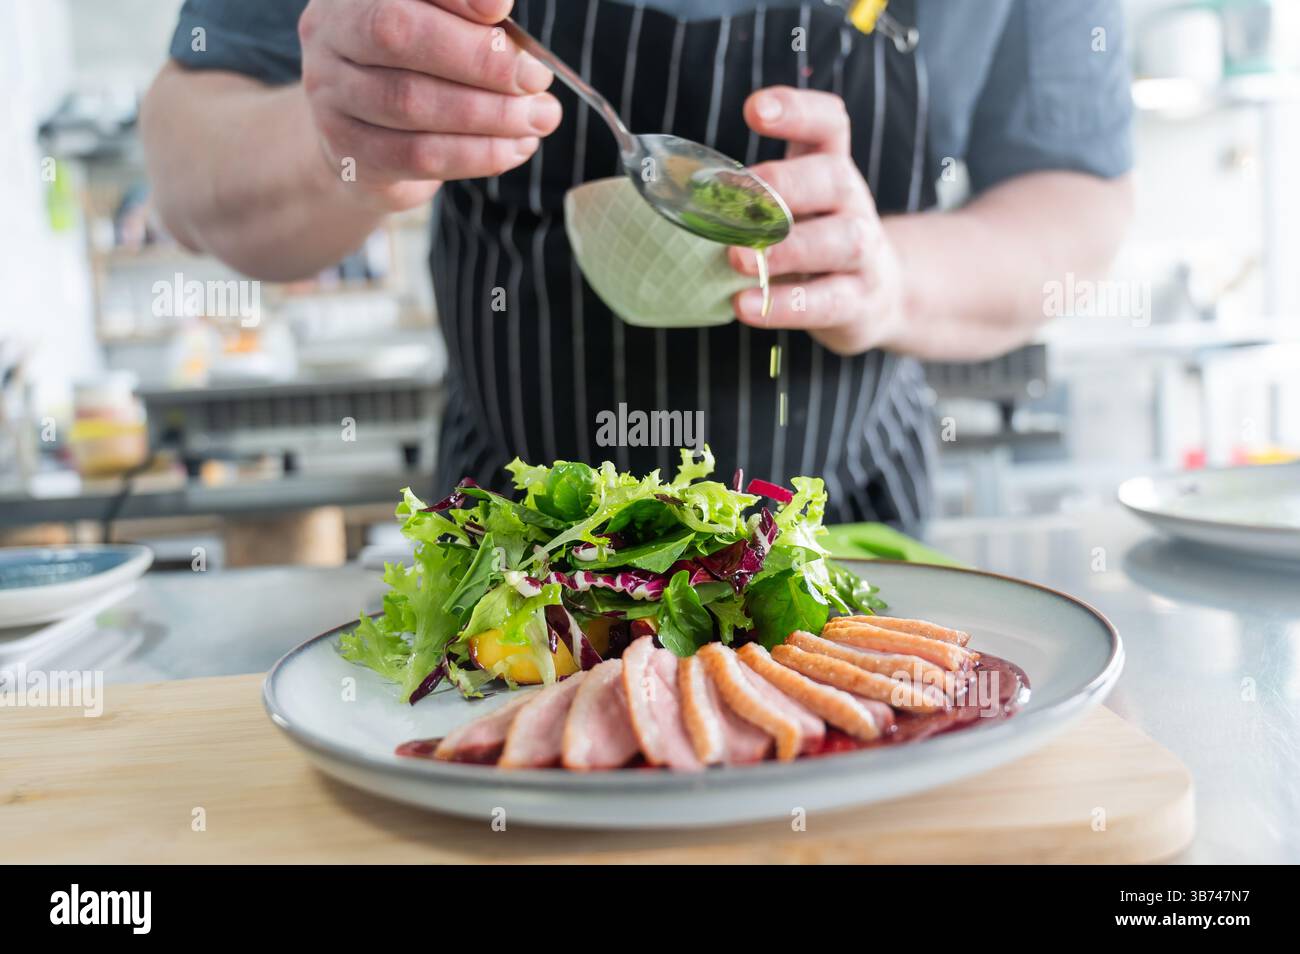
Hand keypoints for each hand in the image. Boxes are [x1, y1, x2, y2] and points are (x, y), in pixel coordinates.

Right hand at [297, 0, 560, 211]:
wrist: (367, 142)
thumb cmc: (419, 70)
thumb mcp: (443, 31)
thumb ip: (472, 25)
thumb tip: (522, 49)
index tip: (501, 9)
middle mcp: (329, 33)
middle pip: (397, 34)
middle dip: (478, 57)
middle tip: (536, 77)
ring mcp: (331, 94)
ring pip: (411, 101)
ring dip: (490, 113)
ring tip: (539, 117)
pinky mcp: (350, 152)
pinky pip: (418, 155)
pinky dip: (477, 154)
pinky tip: (516, 148)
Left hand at [728, 86, 906, 355]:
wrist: (873, 295)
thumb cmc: (811, 242)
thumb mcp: (788, 207)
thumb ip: (745, 196)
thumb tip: (672, 194)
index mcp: (830, 167)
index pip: (829, 124)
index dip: (797, 111)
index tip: (753, 110)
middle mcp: (852, 202)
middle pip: (834, 178)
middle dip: (786, 184)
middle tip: (736, 196)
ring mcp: (863, 251)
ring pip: (840, 241)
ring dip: (787, 249)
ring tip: (737, 259)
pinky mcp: (860, 299)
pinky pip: (828, 301)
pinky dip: (787, 305)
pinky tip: (745, 306)